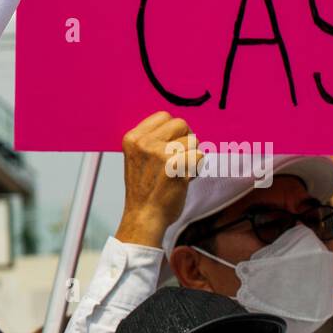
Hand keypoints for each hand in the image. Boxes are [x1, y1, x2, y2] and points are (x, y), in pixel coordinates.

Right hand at [115, 111, 201, 247]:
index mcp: (132, 138)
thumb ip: (152, 140)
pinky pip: (200, 156)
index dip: (174, 130)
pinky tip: (186, 178)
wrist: (144, 217)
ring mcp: (159, 153)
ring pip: (193, 140)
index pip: (163, 116)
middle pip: (180, 123)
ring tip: (181, 170)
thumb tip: (181, 127)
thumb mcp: (137, 157)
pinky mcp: (175, 166)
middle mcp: (144, 142)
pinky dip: (197, 168)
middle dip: (186, 139)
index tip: (173, 145)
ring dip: (193, 155)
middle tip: (182, 157)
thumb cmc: (145, 190)